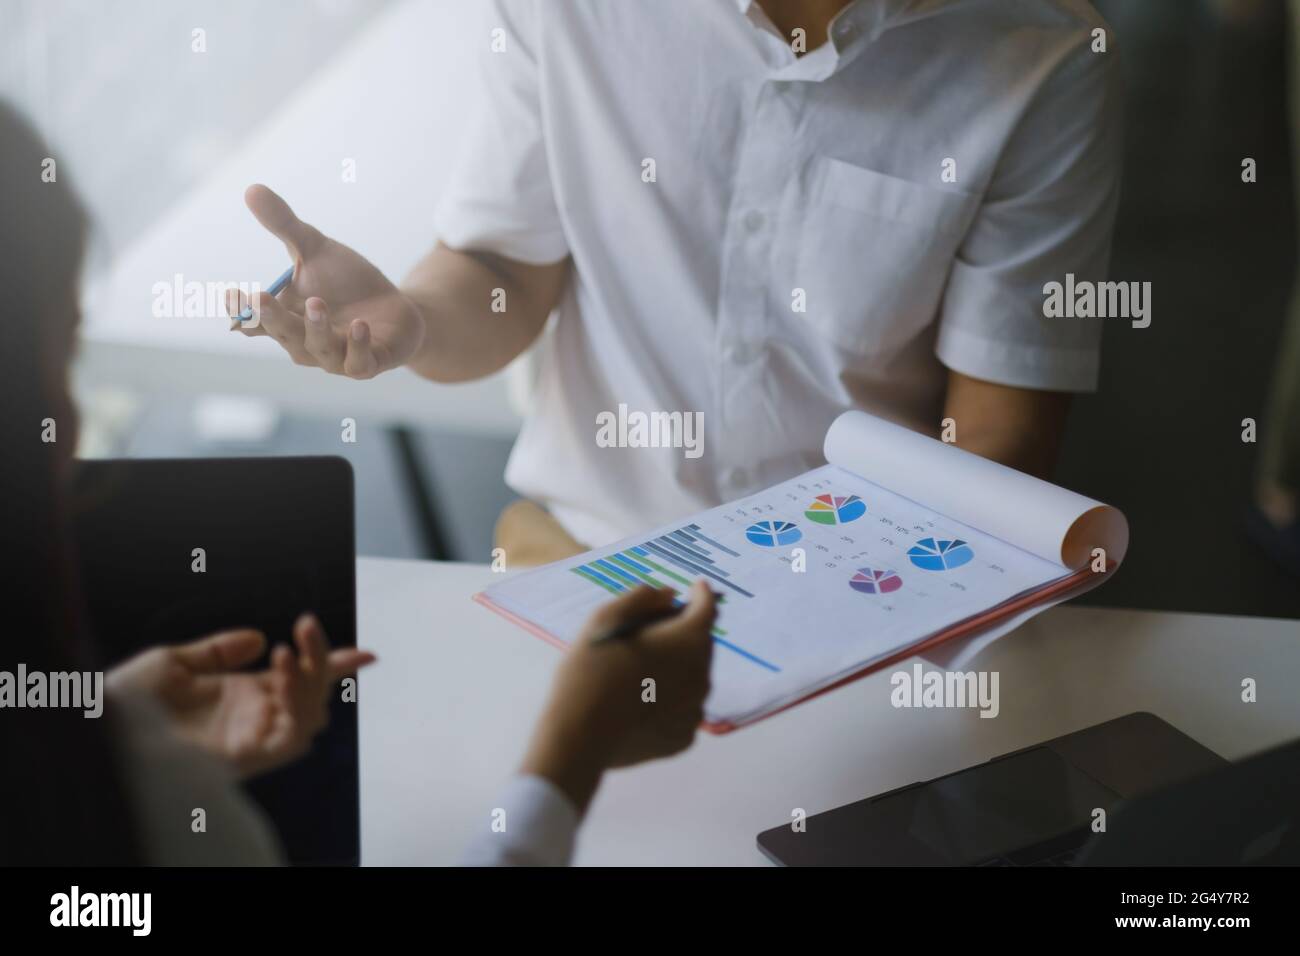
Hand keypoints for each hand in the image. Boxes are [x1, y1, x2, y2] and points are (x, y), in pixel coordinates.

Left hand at [107, 614, 375, 778]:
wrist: (99, 726)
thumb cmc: (126, 702)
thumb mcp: (175, 662)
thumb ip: (218, 651)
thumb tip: (258, 637)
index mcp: (243, 698)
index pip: (300, 681)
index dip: (334, 667)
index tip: (367, 653)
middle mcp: (254, 720)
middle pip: (314, 696)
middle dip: (322, 660)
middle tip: (306, 623)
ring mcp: (252, 740)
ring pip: (310, 716)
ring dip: (309, 680)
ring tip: (286, 648)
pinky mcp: (245, 757)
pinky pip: (289, 737)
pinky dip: (296, 705)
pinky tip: (277, 670)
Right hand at [226, 184, 425, 378]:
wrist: (394, 308)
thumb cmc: (347, 283)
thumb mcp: (316, 249)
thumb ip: (285, 225)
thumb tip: (252, 188)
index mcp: (285, 319)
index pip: (255, 320)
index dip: (242, 311)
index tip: (233, 294)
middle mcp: (305, 344)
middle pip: (284, 334)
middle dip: (273, 318)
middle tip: (262, 299)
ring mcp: (337, 357)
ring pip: (320, 350)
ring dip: (316, 329)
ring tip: (317, 303)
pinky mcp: (369, 364)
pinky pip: (359, 363)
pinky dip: (357, 346)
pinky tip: (359, 325)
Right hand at [521, 582, 715, 813]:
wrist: (579, 738)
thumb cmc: (589, 672)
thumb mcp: (605, 619)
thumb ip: (641, 598)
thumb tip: (669, 593)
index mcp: (688, 641)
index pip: (707, 607)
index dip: (700, 594)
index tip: (695, 588)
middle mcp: (702, 675)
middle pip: (699, 644)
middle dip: (682, 633)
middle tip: (648, 635)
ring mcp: (695, 711)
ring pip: (692, 678)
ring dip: (676, 668)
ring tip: (638, 673)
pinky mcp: (683, 738)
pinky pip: (681, 709)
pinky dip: (669, 701)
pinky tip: (639, 704)